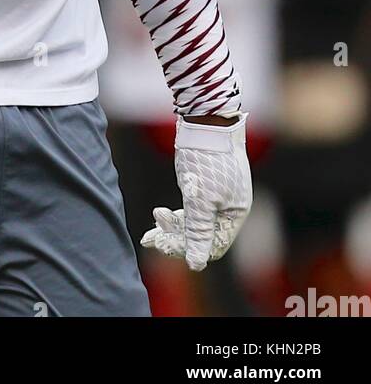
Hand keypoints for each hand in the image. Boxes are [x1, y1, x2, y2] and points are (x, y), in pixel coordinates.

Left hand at [140, 112, 251, 271]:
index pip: (212, 245)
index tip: (163, 243)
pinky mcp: (205, 185)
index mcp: (235, 214)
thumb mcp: (200, 198)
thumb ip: (198, 232)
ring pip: (194, 222)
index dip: (188, 248)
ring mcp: (218, 195)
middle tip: (150, 239)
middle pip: (202, 235)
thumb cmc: (205, 158)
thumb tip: (197, 265)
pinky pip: (191, 208)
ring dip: (171, 228)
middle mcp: (229, 207)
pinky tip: (159, 214)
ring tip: (149, 235)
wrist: (205, 118)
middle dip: (176, 239)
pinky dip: (175, 214)